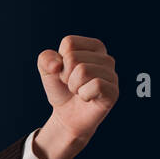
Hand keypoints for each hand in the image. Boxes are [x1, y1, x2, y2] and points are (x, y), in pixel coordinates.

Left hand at [33, 35, 118, 158]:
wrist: (66, 115)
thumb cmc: (60, 88)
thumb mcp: (46, 70)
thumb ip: (45, 58)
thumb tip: (57, 65)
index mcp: (94, 47)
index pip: (69, 43)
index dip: (60, 60)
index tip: (64, 71)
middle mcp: (106, 58)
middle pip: (73, 58)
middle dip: (65, 75)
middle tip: (71, 84)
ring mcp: (112, 75)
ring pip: (83, 71)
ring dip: (73, 86)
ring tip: (79, 91)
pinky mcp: (114, 92)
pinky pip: (96, 85)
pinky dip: (83, 94)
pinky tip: (87, 98)